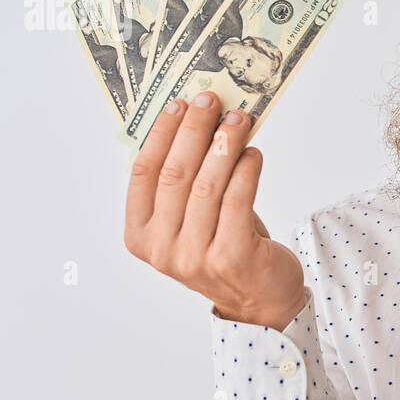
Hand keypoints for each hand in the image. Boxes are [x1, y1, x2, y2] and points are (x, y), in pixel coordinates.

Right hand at [123, 91, 306, 331]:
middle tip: (210, 100)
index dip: (161, 134)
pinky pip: (237, 200)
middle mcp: (162, 249)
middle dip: (194, 130)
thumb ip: (185, 182)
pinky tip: (252, 153)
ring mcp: (194, 257)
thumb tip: (198, 121)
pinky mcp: (231, 257)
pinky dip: (246, 170)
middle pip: (175, 174)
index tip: (177, 104)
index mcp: (140, 235)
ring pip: (207, 185)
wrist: (259, 299)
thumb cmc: (223, 249)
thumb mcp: (191, 219)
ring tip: (238, 120)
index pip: (143, 174)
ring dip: (224, 144)